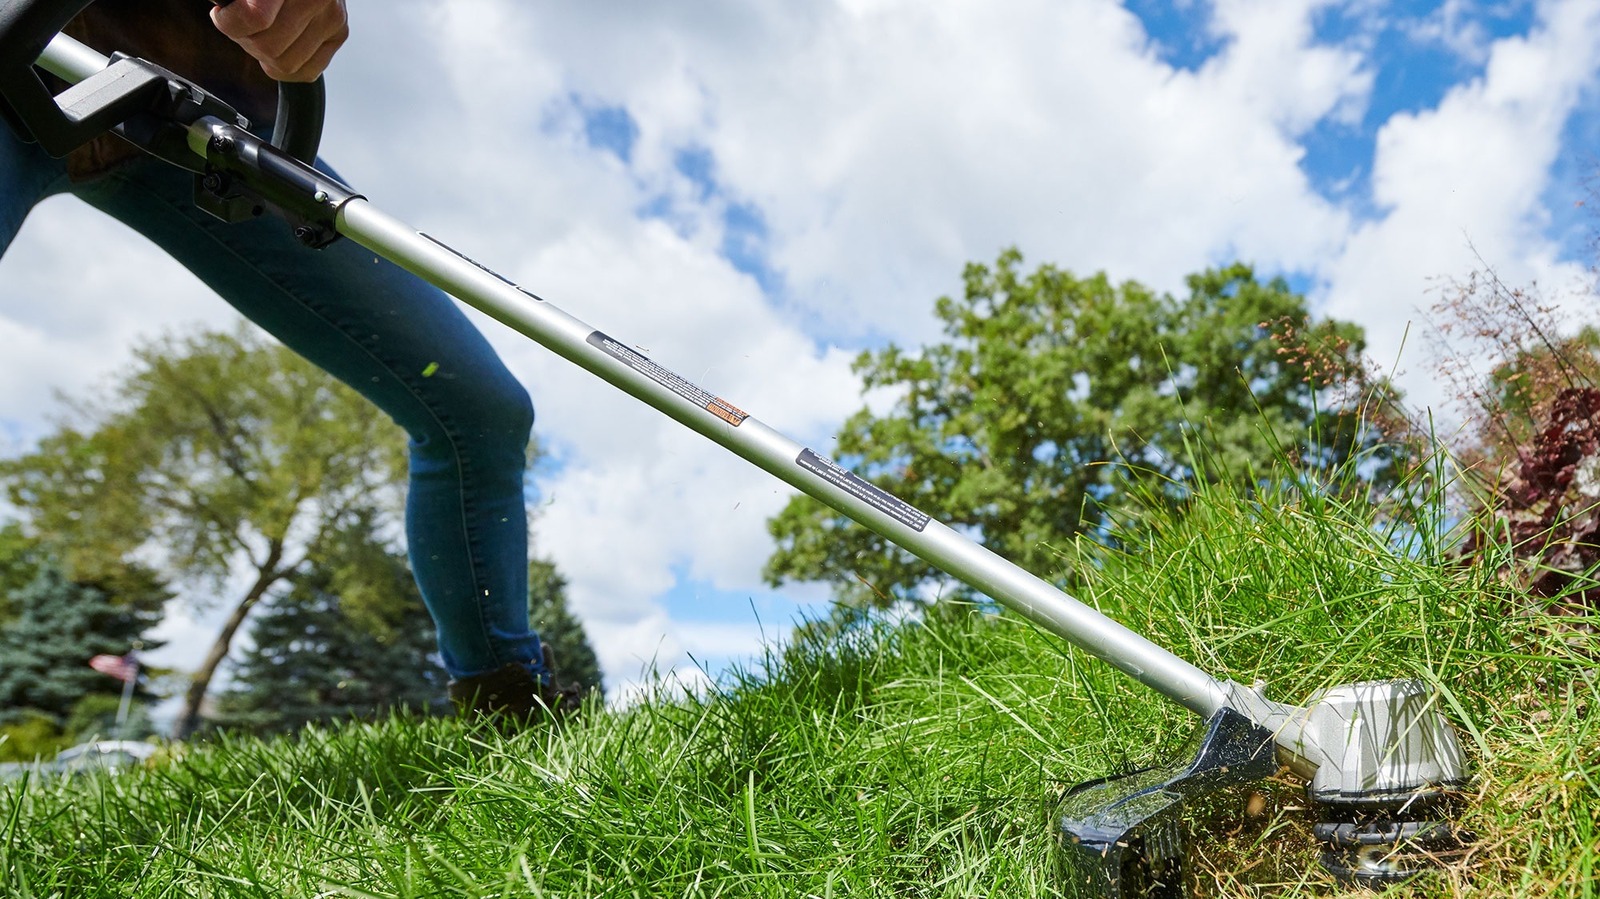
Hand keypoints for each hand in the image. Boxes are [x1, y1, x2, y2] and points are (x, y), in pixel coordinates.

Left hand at [210, 0, 348, 82]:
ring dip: (265, 54)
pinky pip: (306, 72)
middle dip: (247, 40)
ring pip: (285, 64)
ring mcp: (332, 17)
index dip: (230, 23)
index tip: (223, 14)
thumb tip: (223, 13)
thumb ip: (239, 3)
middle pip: (268, 47)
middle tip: (242, 25)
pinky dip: (285, 66)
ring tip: (262, 33)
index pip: (255, 18)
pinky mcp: (339, 33)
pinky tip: (279, 46)